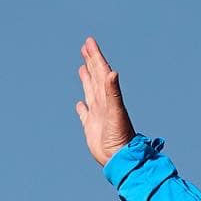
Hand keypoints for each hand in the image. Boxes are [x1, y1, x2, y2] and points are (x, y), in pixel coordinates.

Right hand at [75, 36, 136, 166]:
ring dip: (87, 78)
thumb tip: (111, 72)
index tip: (89, 42)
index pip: (101, 71)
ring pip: (90, 91)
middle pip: (95, 77)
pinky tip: (80, 104)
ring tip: (82, 67)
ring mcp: (97, 114)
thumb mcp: (116, 112)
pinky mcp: (91, 127)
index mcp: (108, 97)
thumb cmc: (121, 136)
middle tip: (86, 46)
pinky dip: (82, 107)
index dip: (95, 56)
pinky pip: (84, 114)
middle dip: (91, 61)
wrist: (121, 159)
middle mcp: (103, 103)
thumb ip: (113, 92)